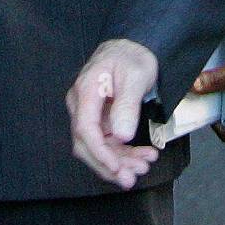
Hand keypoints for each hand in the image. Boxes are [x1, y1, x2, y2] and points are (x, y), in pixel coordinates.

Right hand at [66, 38, 160, 189]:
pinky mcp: (99, 119)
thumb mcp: (136, 76)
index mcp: (86, 90)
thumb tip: (121, 136)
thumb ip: (127, 105)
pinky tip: (142, 156)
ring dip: (119, 162)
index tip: (117, 169)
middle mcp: (81, 104)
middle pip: (86, 143)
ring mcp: (89, 113)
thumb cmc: (132, 57)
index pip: (85, 129)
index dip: (100, 153)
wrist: (133, 46)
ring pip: (97, 146)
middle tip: (132, 178)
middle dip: (109, 165)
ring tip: (143, 166)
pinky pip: (107, 141)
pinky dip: (123, 153)